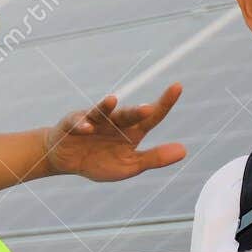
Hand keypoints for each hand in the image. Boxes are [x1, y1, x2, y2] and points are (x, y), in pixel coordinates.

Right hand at [43, 83, 185, 181]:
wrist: (67, 160)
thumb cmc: (100, 161)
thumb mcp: (130, 166)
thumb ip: (155, 158)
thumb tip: (184, 150)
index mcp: (132, 131)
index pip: (152, 116)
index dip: (164, 103)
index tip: (178, 86)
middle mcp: (115, 122)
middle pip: (128, 115)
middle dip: (136, 112)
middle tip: (147, 109)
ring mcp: (93, 121)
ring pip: (102, 112)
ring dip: (106, 107)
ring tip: (112, 100)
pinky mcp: (72, 124)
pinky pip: (78, 123)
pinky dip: (82, 125)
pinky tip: (88, 128)